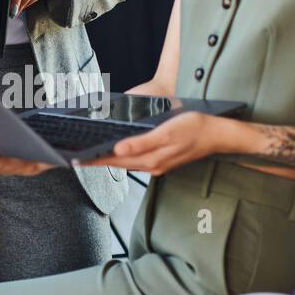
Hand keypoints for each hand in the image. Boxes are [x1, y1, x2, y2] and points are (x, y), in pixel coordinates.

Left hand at [79, 111, 218, 175]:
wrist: (218, 135)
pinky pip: (137, 159)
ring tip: (91, 154)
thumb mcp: (167, 132)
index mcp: (150, 159)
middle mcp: (151, 165)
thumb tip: (118, 150)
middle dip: (97, 160)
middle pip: (118, 163)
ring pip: (127, 162)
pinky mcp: (162, 159)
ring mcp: (157, 164)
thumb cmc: (195, 129)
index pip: (114, 161)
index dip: (94, 160)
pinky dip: (124, 155)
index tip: (75, 159)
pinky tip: (119, 150)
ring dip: (109, 158)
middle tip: (76, 157)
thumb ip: (142, 143)